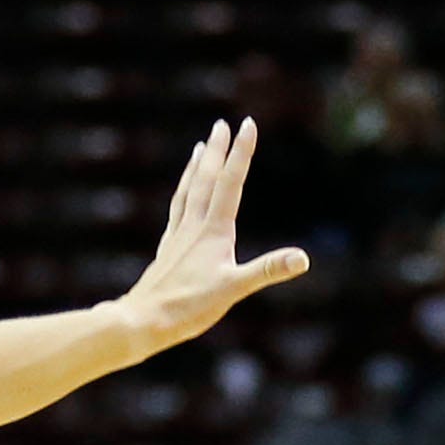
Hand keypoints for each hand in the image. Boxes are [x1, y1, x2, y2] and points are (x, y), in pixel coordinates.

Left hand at [124, 119, 307, 350]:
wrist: (142, 320)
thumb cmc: (188, 307)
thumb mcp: (233, 289)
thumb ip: (267, 270)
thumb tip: (302, 258)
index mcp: (213, 231)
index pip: (231, 183)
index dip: (241, 153)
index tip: (247, 124)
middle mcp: (194, 227)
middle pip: (206, 179)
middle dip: (217, 150)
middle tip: (222, 124)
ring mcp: (178, 237)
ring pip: (188, 192)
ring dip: (197, 167)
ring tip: (200, 148)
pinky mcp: (168, 250)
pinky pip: (177, 211)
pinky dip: (183, 194)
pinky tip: (183, 198)